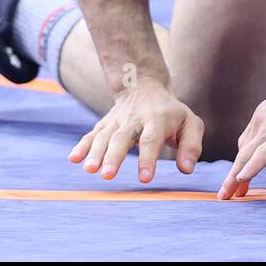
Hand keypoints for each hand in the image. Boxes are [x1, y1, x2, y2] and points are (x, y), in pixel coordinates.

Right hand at [68, 79, 203, 182]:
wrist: (145, 86)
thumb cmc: (172, 113)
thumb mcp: (191, 123)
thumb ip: (191, 146)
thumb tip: (187, 169)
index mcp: (157, 120)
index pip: (151, 140)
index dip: (148, 159)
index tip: (145, 179)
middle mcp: (135, 120)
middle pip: (122, 138)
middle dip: (114, 157)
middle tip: (107, 175)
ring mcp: (117, 121)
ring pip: (104, 136)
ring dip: (95, 152)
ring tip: (90, 169)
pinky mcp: (104, 124)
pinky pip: (91, 134)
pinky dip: (82, 146)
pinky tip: (74, 159)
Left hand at [217, 80, 265, 198]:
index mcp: (264, 115)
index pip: (248, 143)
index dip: (242, 163)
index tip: (238, 179)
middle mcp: (261, 120)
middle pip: (243, 152)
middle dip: (233, 176)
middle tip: (226, 194)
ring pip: (247, 157)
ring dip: (235, 178)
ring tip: (227, 196)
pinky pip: (263, 154)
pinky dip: (251, 168)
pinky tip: (241, 180)